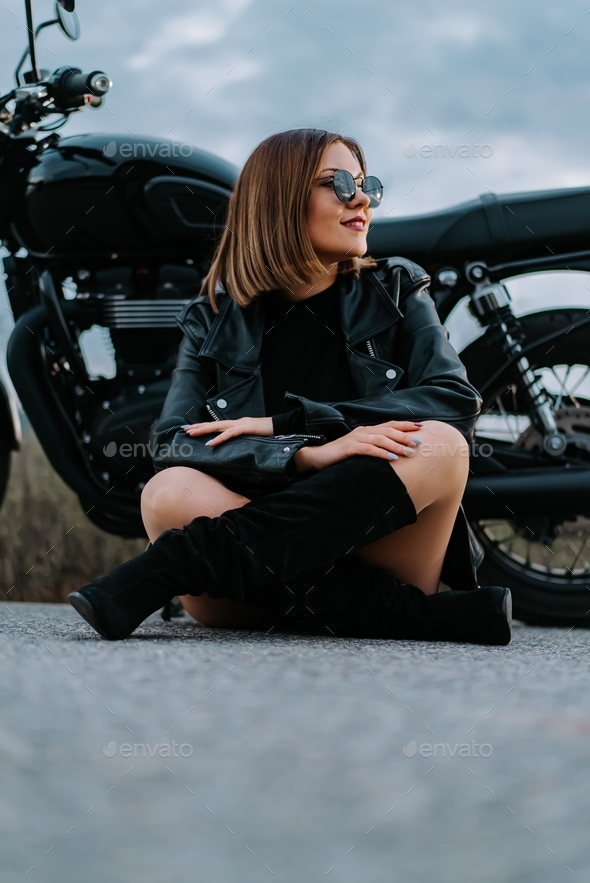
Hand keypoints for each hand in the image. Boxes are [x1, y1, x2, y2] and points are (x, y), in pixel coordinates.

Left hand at [181, 416, 274, 446]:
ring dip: (205, 430)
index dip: (204, 427)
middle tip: (185, 430)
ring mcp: (241, 424)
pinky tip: (211, 443)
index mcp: (237, 425)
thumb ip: (243, 441)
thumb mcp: (253, 438)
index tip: (191, 430)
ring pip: (219, 427)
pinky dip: (220, 438)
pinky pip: (231, 433)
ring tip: (193, 434)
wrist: (283, 427)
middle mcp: (237, 422)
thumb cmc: (269, 434)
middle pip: (214, 424)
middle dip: (199, 427)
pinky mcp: (247, 428)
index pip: (218, 426)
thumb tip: (235, 449)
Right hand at [293, 420, 423, 473]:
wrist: (317, 457)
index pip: (390, 425)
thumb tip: (393, 454)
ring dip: (397, 445)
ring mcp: (356, 438)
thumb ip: (373, 448)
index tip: (421, 428)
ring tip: (409, 452)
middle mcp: (363, 431)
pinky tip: (392, 458)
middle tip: (419, 442)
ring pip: (381, 439)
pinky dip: (382, 453)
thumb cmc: (340, 456)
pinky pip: (369, 449)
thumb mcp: (360, 450)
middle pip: (388, 430)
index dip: (405, 425)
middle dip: (405, 435)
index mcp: (367, 430)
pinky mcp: (350, 448)